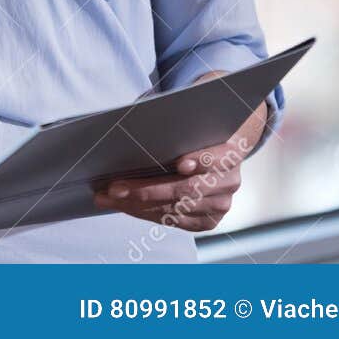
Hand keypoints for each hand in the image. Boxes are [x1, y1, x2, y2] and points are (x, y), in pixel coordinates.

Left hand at [93, 87, 267, 232]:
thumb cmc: (194, 132)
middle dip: (146, 190)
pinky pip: (173, 221)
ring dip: (136, 205)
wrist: (216, 150)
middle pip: (185, 190)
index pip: (216, 159)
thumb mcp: (187, 119)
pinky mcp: (207, 221)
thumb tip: (135, 118)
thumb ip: (171, 120)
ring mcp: (219, 204)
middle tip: (115, 187)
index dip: (201, 161)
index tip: (180, 164)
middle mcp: (229, 182)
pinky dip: (145, 213)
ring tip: (108, 197)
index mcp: (230, 152)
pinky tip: (125, 205)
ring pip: (174, 209)